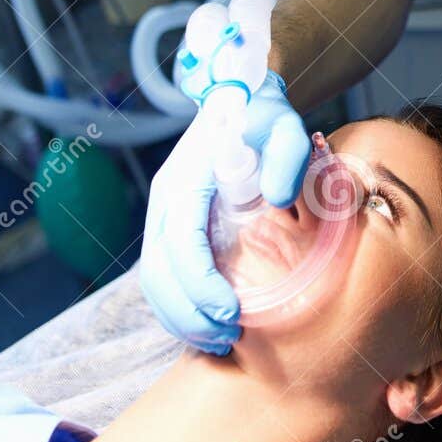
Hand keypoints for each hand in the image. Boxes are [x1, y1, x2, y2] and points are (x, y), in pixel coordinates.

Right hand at [139, 70, 309, 352]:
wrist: (238, 100)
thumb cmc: (262, 116)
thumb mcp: (284, 125)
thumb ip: (287, 155)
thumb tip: (280, 199)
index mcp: (184, 183)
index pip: (180, 244)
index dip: (199, 285)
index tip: (229, 313)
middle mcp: (165, 202)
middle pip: (158, 273)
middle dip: (187, 314)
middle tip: (228, 339)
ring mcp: (162, 216)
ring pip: (154, 281)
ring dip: (179, 318)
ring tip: (219, 341)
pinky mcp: (170, 228)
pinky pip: (161, 277)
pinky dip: (177, 309)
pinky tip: (205, 326)